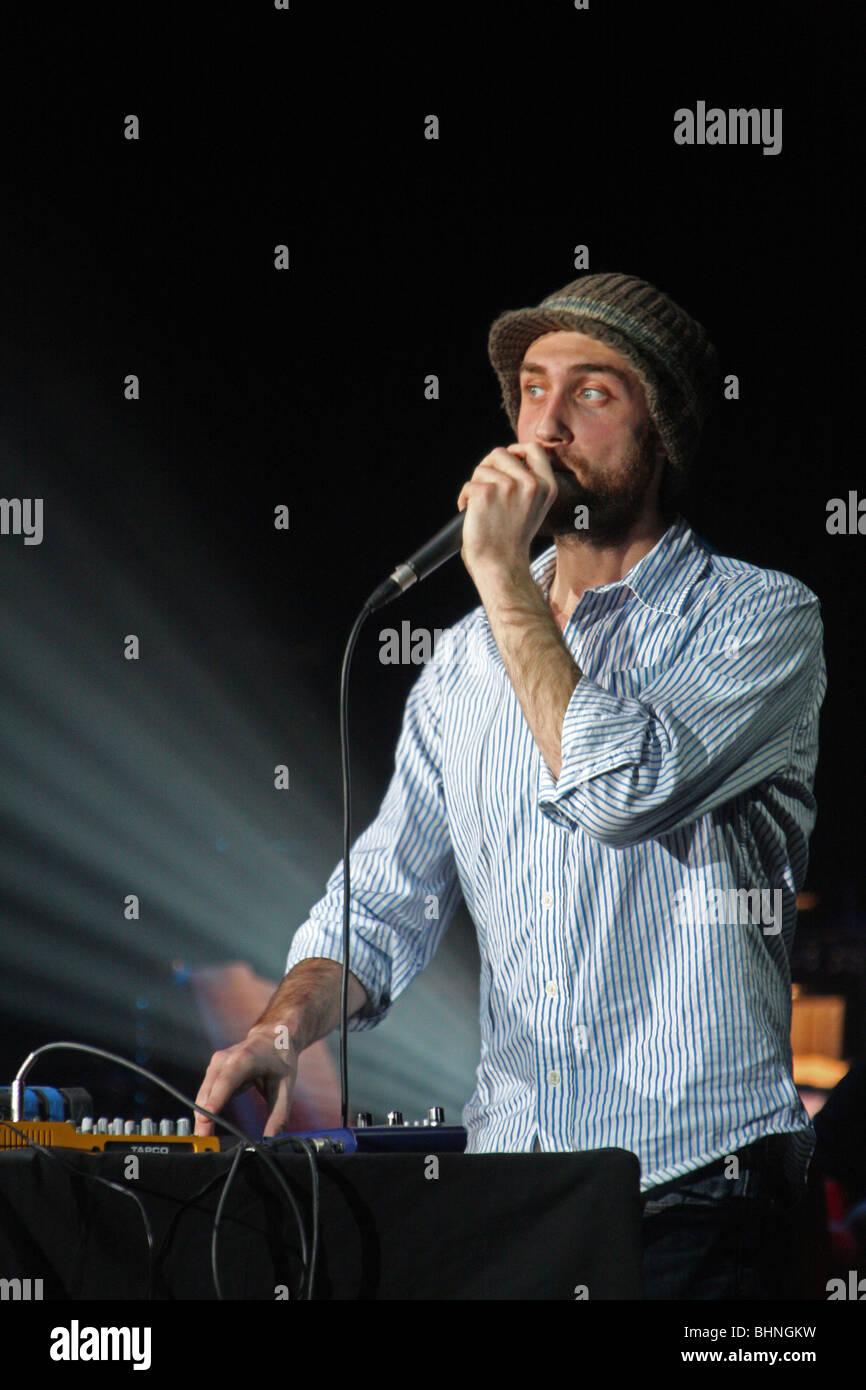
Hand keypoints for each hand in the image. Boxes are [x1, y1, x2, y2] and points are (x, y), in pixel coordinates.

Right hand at [194, 1025, 299, 1138]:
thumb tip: (271, 1140)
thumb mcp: (285, 1086)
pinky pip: (206, 1093)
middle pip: (209, 1092)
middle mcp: (225, 1059)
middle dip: (204, 1118)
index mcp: (244, 1060)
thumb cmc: (280, 1059)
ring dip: (202, 1116)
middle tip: (205, 1143)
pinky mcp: (213, 1070)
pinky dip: (205, 1108)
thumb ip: (279, 1115)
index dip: (215, 1100)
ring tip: (206, 1139)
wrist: (273, 1036)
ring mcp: (216, 1063)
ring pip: (203, 1095)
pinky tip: (208, 1124)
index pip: (226, 1081)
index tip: (205, 1118)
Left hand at [456, 442, 556, 582]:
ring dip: (476, 485)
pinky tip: (471, 515)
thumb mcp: (533, 508)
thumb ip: (528, 484)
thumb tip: (510, 457)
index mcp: (547, 486)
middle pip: (500, 453)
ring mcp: (508, 486)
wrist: (502, 566)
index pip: (534, 449)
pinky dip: (464, 499)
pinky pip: (468, 485)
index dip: (516, 449)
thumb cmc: (513, 541)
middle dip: (488, 468)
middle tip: (485, 490)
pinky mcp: (485, 492)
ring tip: (480, 508)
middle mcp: (531, 483)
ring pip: (482, 468)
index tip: (507, 458)